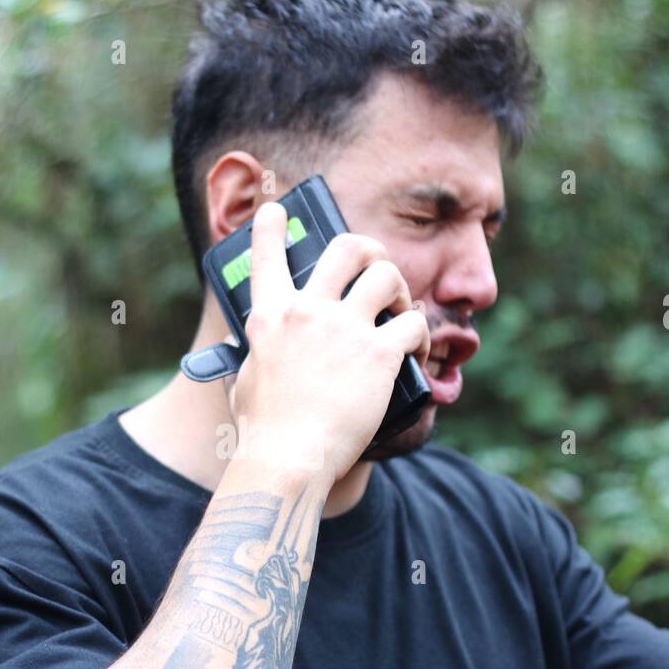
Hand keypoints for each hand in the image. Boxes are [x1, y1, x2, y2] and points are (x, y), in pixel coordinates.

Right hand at [227, 200, 429, 487]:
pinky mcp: (379, 354)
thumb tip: (255, 358)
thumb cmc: (264, 432)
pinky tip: (415, 353)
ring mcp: (344, 329)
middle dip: (369, 251)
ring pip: (387, 274)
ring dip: (399, 290)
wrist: (289, 458)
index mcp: (270, 318)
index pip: (267, 255)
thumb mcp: (247, 382)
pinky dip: (420, 335)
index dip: (272, 225)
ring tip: (398, 314)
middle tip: (376, 271)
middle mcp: (307, 312)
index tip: (277, 210)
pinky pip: (415, 322)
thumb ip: (256, 357)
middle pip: (348, 247)